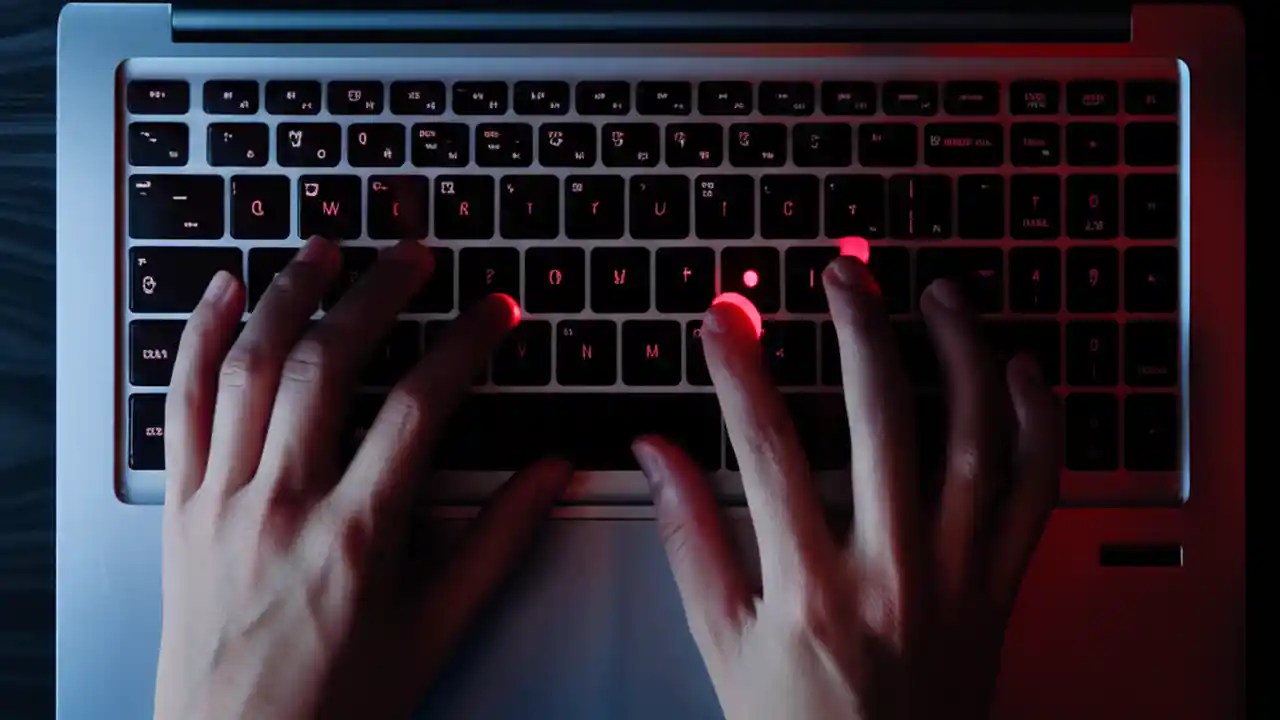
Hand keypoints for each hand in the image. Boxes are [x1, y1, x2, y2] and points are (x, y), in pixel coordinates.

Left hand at [154, 237, 572, 719]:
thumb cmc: (338, 701)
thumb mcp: (437, 627)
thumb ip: (499, 541)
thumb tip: (551, 472)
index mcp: (357, 537)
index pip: (418, 407)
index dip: (465, 345)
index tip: (494, 313)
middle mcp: (283, 506)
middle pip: (328, 366)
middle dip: (377, 294)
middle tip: (414, 257)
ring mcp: (223, 501)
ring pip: (250, 368)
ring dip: (289, 294)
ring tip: (327, 250)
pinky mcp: (182, 507)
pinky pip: (181, 403)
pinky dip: (198, 338)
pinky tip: (222, 293)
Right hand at [633, 257, 1058, 719]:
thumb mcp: (721, 644)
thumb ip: (690, 540)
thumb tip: (656, 454)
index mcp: (809, 591)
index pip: (766, 451)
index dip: (740, 370)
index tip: (725, 316)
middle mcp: (891, 574)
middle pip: (880, 422)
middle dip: (859, 330)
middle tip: (842, 273)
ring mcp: (956, 577)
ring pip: (972, 441)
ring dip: (956, 353)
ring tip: (936, 295)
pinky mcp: (1000, 587)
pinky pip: (1036, 493)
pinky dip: (1036, 423)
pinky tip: (1016, 371)